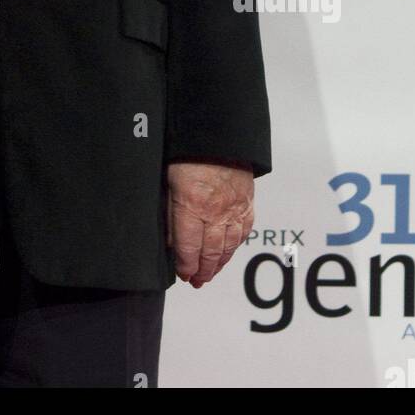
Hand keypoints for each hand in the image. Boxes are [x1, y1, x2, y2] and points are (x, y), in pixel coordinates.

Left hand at [165, 160, 253, 287]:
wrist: (218, 133)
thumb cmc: (187, 153)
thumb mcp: (168, 181)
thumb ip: (170, 212)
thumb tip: (171, 241)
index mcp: (192, 205)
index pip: (188, 248)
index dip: (185, 266)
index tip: (183, 275)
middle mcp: (216, 212)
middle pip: (210, 252)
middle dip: (202, 271)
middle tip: (196, 282)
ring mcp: (234, 209)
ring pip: (228, 246)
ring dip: (219, 264)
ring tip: (210, 274)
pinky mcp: (247, 203)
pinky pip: (243, 231)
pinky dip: (235, 246)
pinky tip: (228, 253)